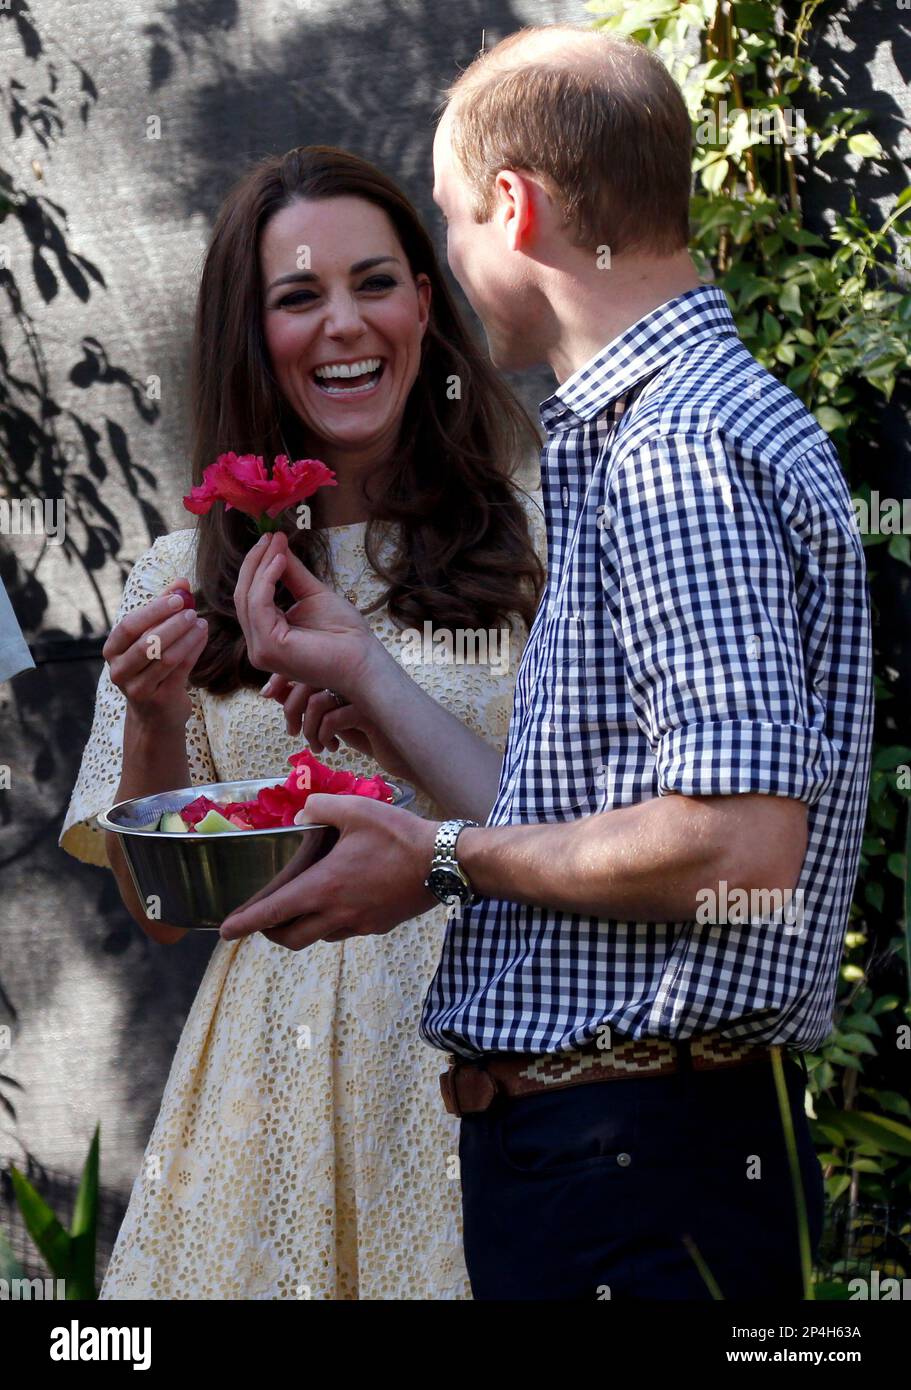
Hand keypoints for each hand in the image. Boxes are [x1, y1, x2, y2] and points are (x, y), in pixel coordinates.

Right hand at [103, 578, 207, 727]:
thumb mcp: (151, 638)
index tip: (177, 598)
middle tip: (192, 611)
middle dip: (172, 624)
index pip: (128, 626)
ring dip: (186, 637)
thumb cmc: (152, 668)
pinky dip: (193, 650)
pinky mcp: (159, 700)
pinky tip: (202, 636)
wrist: (155, 715)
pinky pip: (180, 670)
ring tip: (201, 623)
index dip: (153, 610)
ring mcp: (137, 688)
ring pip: (165, 657)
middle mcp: (119, 671)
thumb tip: (181, 581)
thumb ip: (162, 609)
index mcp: (112, 651)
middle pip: (146, 643)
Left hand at [218, 794, 439, 949]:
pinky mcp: (378, 926)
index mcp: (325, 887)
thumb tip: (302, 812)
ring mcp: (360, 923)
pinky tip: (342, 900)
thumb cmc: (399, 835)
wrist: (445, 863)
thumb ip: (320, 806)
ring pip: (319, 936)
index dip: (246, 923)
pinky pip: (344, 930)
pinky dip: (332, 922)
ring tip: (304, 905)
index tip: (226, 932)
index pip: (274, 912)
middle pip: (292, 938)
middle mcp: (338, 913)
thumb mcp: (355, 809)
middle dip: (272, 933)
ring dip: (304, 927)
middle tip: (265, 920)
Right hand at [235, 531, 376, 694]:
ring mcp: (261, 650)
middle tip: (269, 536)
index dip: (257, 566)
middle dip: (255, 562)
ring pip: (247, 598)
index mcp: (267, 635)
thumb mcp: (313, 595)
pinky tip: (280, 561)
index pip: (250, 597)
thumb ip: (291, 574)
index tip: (270, 538)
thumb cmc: (345, 634)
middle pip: (243, 595)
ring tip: (276, 544)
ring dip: (261, 566)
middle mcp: (259, 646)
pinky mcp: (268, 648)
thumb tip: (277, 545)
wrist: (363, 659)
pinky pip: (258, 605)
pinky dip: (266, 579)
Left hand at [260, 676, 414, 782]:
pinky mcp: (368, 711)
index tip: (268, 694)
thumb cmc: (364, 733)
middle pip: (305, 682)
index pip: (302, 666)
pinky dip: (324, 736)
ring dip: (309, 729)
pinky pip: (334, 718)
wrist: (401, 751)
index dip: (281, 678)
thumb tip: (272, 690)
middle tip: (292, 731)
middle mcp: (350, 677)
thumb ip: (301, 702)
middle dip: (291, 709)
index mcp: (340, 673)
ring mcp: (360, 693)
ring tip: (315, 744)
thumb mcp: (327, 718)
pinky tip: (331, 746)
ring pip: (316, 702)